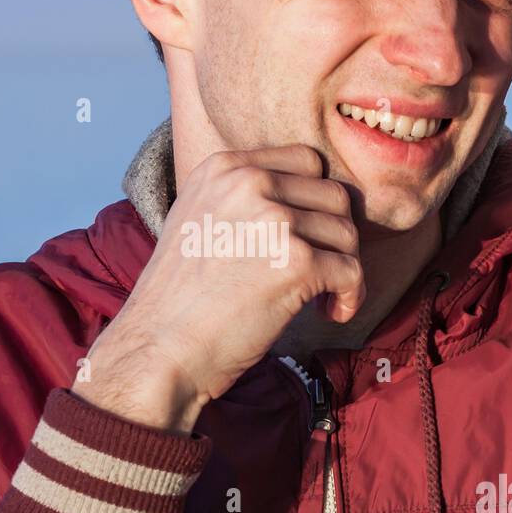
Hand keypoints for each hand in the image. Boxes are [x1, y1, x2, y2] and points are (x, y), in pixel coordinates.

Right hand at [70, 144, 364, 433]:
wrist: (159, 350)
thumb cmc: (179, 300)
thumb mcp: (196, 220)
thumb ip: (243, 199)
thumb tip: (306, 203)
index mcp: (224, 167)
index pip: (305, 161)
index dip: (315, 201)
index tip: (305, 236)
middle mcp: (250, 183)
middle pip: (333, 196)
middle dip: (334, 237)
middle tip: (319, 272)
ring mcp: (275, 220)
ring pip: (347, 234)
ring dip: (343, 268)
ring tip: (321, 297)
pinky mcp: (296, 262)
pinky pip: (352, 271)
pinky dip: (351, 296)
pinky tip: (331, 313)